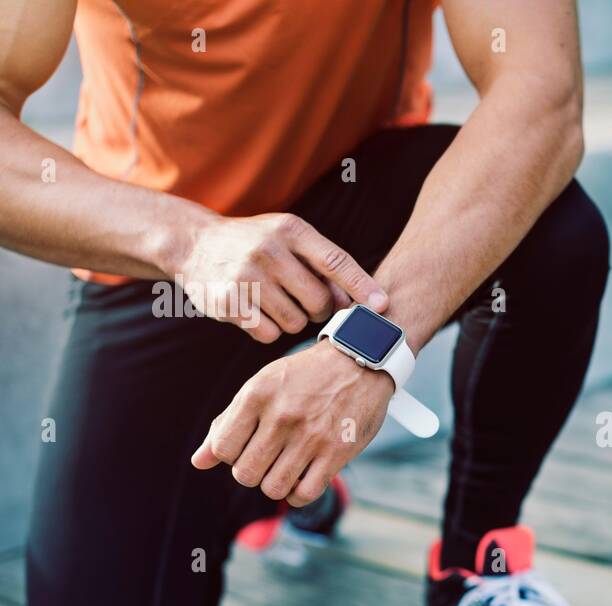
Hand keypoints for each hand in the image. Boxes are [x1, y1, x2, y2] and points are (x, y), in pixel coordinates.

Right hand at [176, 213, 388, 342]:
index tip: (383, 307)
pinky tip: (256, 312)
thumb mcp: (289, 239)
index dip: (362, 287)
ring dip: (293, 321)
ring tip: (275, 302)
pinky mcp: (228, 303)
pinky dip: (269, 331)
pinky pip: (270, 335)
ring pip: (296, 323)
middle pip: (319, 301)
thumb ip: (324, 266)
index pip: (336, 261)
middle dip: (319, 310)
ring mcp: (246, 276)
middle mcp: (268, 249)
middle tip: (305, 302)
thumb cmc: (256, 244)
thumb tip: (361, 302)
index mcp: (290, 229)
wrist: (193, 243)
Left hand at [191, 341, 394, 504]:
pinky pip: (306, 493)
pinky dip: (298, 494)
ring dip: (275, 484)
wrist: (359, 359)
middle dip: (252, 472)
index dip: (230, 455)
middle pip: (246, 473)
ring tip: (285, 469)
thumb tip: (198, 462)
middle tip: (267, 459)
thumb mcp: (261, 387)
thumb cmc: (304, 377)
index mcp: (257, 395)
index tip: (247, 446)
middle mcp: (283, 415)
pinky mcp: (338, 451)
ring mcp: (312, 435)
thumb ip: (227, 423)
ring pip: (274, 487)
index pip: (223, 449)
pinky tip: (302, 478)